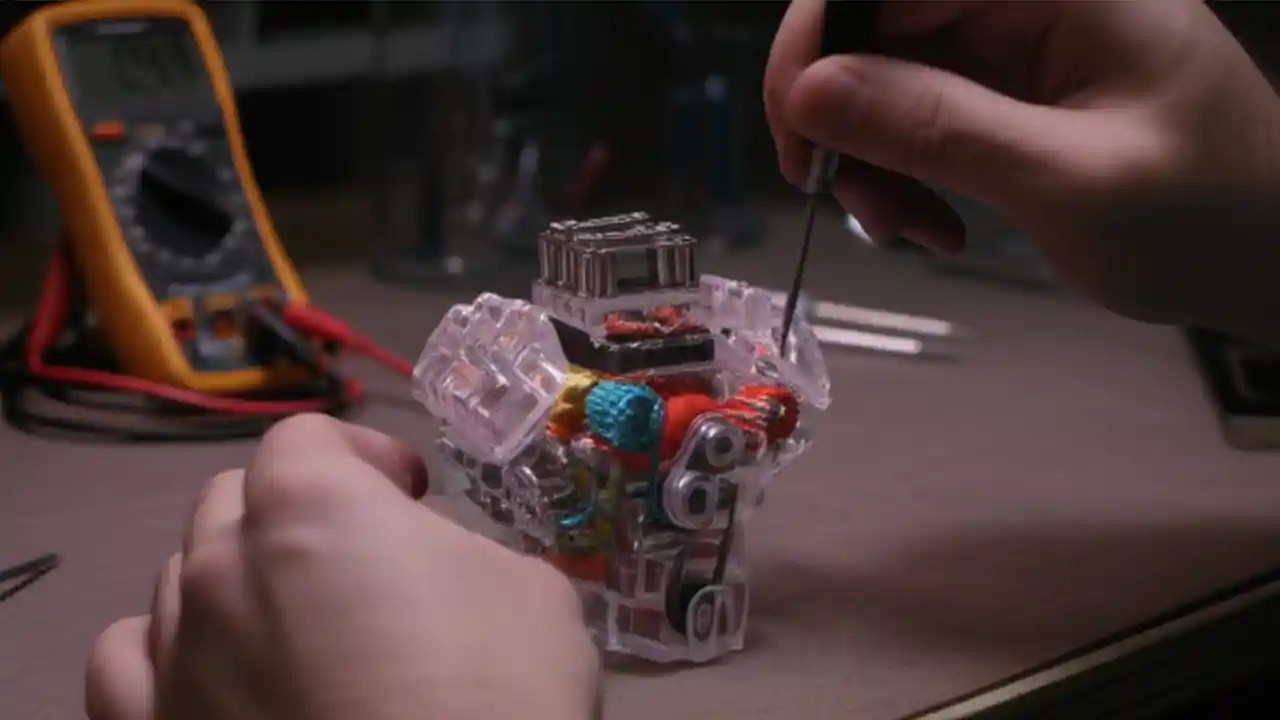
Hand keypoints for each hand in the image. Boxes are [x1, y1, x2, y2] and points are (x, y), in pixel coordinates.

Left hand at [85, 414, 600, 719]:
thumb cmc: (498, 692)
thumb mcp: (527, 588)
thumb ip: (458, 545)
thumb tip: (425, 555)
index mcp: (312, 507)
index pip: (308, 439)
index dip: (364, 455)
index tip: (407, 493)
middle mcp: (222, 566)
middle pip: (235, 501)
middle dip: (296, 513)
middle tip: (360, 561)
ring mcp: (176, 651)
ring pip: (181, 577)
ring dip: (237, 582)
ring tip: (294, 627)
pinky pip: (126, 660)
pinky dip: (168, 650)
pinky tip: (216, 669)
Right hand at [765, 0, 1279, 344]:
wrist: (1271, 263)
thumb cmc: (1206, 220)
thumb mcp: (1066, 181)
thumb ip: (936, 128)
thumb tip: (811, 91)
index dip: (822, 42)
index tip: (799, 134)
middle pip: (880, 24)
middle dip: (844, 114)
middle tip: (845, 198)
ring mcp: (1019, 42)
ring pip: (886, 76)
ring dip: (871, 157)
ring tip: (910, 230)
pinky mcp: (1010, 89)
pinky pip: (918, 114)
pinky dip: (904, 174)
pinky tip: (934, 226)